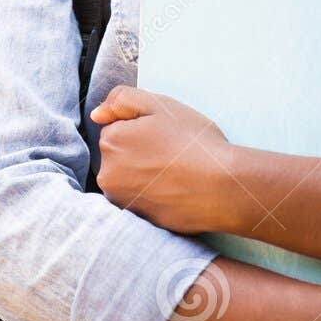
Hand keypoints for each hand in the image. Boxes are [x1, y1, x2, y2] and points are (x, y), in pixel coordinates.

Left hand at [89, 85, 236, 232]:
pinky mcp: (138, 220)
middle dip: (140, 151)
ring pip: (130, 177)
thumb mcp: (160, 105)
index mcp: (110, 142)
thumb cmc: (193, 143)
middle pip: (120, 154)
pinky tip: (175, 189)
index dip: (142, 128)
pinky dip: (154, 194)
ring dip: (146, 173)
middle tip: (172, 152)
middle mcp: (107, 174)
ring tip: (175, 172)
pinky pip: (142, 198)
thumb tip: (97, 114)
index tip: (164, 134)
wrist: (222, 188)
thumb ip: (122, 100)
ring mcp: (122, 200)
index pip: (117, 128)